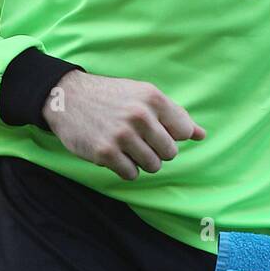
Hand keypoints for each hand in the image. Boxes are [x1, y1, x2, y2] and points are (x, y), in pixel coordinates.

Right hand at [42, 70, 205, 180]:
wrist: (67, 97)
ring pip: (152, 166)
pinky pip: (131, 174)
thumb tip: (202, 135)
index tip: (155, 130)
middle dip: (157, 151)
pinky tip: (114, 154)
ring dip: (141, 161)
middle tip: (139, 140)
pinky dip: (125, 169)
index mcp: (152, 98)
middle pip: (170, 153)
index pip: (183, 132)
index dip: (171, 135)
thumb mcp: (143, 96)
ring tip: (126, 147)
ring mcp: (121, 135)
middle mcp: (139, 115)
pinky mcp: (105, 152)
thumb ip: (174, 115)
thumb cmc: (111, 97)